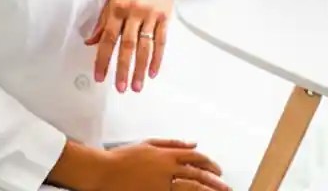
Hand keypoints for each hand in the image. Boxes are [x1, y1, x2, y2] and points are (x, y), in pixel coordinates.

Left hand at [85, 0, 189, 92]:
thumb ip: (103, 21)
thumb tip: (90, 42)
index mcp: (118, 7)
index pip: (108, 38)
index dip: (103, 58)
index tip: (99, 76)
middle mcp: (135, 11)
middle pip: (128, 46)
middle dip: (123, 69)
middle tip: (120, 88)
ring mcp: (152, 15)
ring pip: (145, 47)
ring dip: (140, 69)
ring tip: (136, 86)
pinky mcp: (165, 17)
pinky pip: (162, 41)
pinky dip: (157, 59)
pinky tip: (153, 72)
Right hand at [100, 139, 229, 190]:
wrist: (103, 171)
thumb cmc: (121, 158)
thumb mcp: (147, 144)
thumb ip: (171, 143)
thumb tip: (193, 141)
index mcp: (166, 154)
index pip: (195, 157)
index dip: (210, 163)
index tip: (218, 170)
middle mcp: (166, 169)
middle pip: (197, 174)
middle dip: (214, 181)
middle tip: (224, 186)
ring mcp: (161, 184)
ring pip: (190, 188)